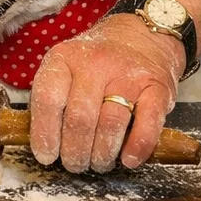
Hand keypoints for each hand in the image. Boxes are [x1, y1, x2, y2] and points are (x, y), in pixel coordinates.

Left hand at [28, 14, 183, 172]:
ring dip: (102, 154)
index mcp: (65, 58)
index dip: (45, 134)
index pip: (48, 99)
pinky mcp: (157, 88)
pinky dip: (136, 148)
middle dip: (75, 152)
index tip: (47, 156)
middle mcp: (95, 64)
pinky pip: (147, 125)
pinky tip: (128, 159)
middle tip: (76, 164)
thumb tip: (43, 143)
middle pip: (79, 118)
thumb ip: (53, 96)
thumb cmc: (97, 61)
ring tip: (99, 162)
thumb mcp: (67, 65)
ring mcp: (128, 75)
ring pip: (110, 124)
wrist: (143, 36)